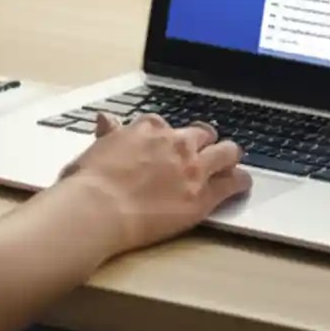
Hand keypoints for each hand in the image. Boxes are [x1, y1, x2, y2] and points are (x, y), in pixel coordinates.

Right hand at [58, 113, 250, 251]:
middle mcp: (176, 143)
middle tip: (202, 154)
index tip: (167, 147)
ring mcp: (193, 168)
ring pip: (227, 152)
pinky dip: (240, 182)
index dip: (169, 138)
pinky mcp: (203, 195)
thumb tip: (105, 120)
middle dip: (204, 142)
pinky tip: (241, 184)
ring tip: (229, 165)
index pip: (167, 125)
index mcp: (149, 129)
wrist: (96, 210)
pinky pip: (234, 183)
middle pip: (203, 134)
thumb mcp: (94, 150)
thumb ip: (108, 135)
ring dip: (228, 157)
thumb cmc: (88, 184)